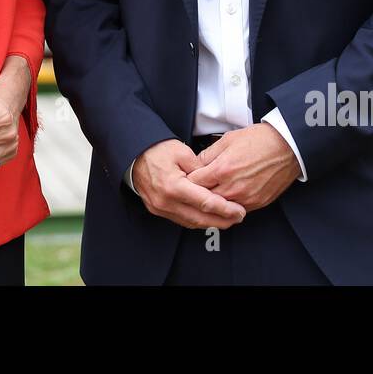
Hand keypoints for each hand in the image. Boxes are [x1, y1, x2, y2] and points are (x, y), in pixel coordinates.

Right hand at [132, 139, 246, 229]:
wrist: (133, 154)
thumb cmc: (155, 150)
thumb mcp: (182, 152)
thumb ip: (201, 168)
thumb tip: (215, 180)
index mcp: (174, 186)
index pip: (205, 202)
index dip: (225, 209)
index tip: (239, 210)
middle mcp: (166, 201)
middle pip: (200, 219)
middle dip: (222, 220)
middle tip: (238, 218)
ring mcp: (160, 208)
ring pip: (191, 222)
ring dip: (210, 223)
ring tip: (227, 219)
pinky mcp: (158, 210)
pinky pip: (181, 220)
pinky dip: (197, 220)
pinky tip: (207, 217)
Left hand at [186, 124, 299, 211]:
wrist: (288, 147)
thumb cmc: (261, 140)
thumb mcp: (228, 139)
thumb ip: (208, 154)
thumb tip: (196, 164)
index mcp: (223, 169)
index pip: (194, 183)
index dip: (189, 179)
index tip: (188, 177)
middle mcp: (233, 187)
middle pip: (205, 198)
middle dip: (198, 193)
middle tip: (197, 186)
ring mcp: (246, 198)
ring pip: (220, 208)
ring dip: (214, 201)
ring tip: (213, 191)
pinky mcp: (257, 203)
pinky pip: (236, 210)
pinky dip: (230, 205)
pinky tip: (229, 195)